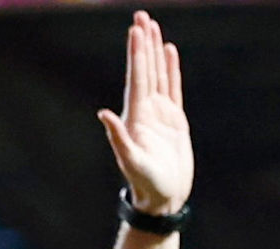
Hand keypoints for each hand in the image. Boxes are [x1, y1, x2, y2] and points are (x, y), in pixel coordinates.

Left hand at [96, 13, 192, 218]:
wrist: (162, 198)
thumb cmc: (146, 183)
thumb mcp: (131, 161)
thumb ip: (119, 138)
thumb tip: (104, 114)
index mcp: (136, 115)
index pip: (137, 78)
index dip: (137, 54)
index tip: (136, 31)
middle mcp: (146, 109)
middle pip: (145, 69)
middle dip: (143, 43)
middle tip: (142, 16)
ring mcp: (161, 113)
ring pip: (158, 74)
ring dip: (155, 51)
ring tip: (154, 27)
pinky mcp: (175, 121)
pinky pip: (173, 89)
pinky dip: (171, 70)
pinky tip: (170, 53)